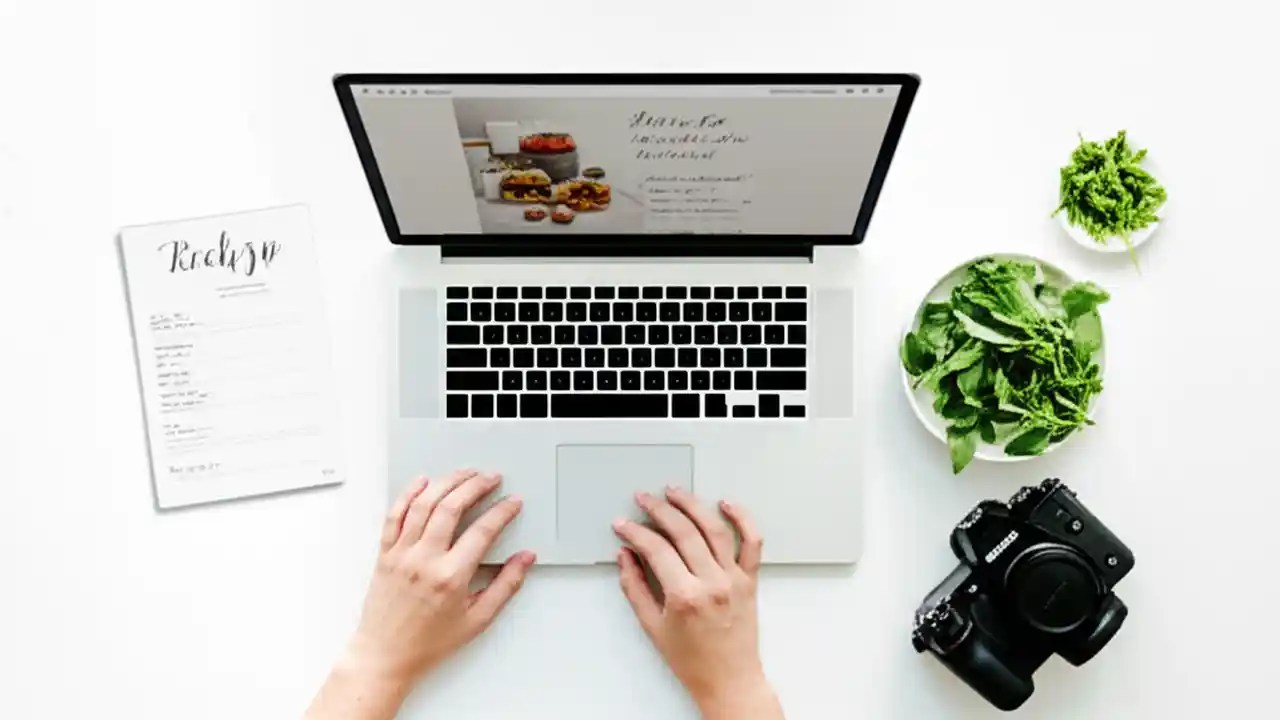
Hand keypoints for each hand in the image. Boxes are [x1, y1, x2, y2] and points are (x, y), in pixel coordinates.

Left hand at [306, 470, 534, 719]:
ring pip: (423, 504)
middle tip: (490, 478)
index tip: (512, 503)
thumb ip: (505, 586)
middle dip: (475, 485)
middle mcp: (424, 560)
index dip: (502, 512)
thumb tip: (524, 560)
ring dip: (446, 482)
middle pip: (451, 507)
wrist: (385, 655)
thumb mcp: (477, 620)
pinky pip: (394, 515)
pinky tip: (421, 482)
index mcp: (450, 577)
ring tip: (464, 473)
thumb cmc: (428, 643)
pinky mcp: (385, 554)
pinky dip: (408, 494)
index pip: (482, 531)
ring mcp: (401, 554)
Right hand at [614, 488, 782, 719]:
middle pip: (684, 531)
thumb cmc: (693, 661)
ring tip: (675, 492)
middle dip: (659, 510)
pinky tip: (727, 504)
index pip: (656, 549)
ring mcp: (734, 579)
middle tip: (644, 499)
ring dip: (693, 505)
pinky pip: (752, 542)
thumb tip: (625, 556)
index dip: (635, 532)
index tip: (624, 525)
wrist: (729, 681)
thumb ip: (635, 588)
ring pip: (715, 528)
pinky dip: (743, 518)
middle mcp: (712, 583)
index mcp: (685, 596)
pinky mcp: (750, 580)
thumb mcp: (652, 627)